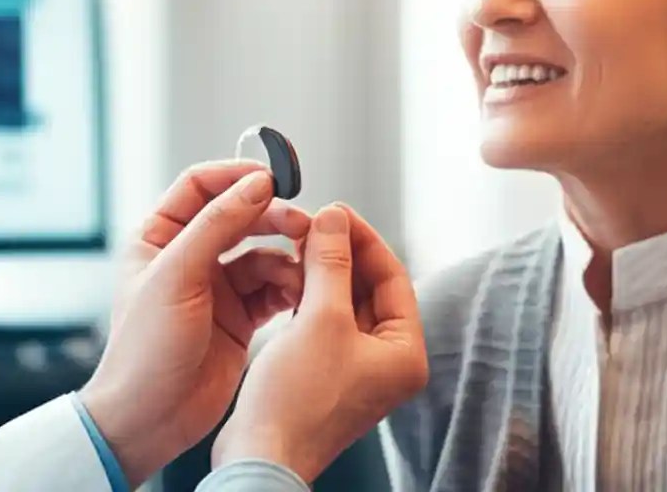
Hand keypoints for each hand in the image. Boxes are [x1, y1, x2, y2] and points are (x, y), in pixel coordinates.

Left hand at [80, 161, 312, 485]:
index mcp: (158, 238)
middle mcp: (188, 258)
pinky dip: (291, 286)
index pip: (199, 186)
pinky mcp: (239, 317)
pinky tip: (304, 290)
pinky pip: (273, 289)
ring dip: (286, 256)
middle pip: (239, 216)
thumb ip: (216, 226)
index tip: (272, 179)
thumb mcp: (177, 277)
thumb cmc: (143, 352)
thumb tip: (255, 186)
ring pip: (262, 253)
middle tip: (303, 224)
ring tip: (308, 264)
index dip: (236, 176)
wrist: (149, 420)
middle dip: (272, 217)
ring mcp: (215, 288)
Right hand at [212, 204, 427, 481]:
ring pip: (345, 303)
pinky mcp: (327, 372)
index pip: (393, 277)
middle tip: (314, 224)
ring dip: (323, 273)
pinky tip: (289, 280)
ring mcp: (357, 369)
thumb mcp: (319, 319)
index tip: (335, 212)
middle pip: (371, 288)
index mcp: (404, 353)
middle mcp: (387, 361)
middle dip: (341, 254)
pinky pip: (325, 321)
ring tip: (298, 246)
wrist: (262, 455)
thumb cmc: (298, 401)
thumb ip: (330, 263)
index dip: (363, 239)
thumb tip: (335, 218)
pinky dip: (309, 297)